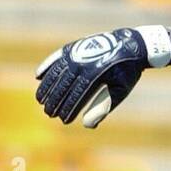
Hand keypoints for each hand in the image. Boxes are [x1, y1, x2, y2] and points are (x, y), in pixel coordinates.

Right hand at [35, 25, 170, 127]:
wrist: (132, 45)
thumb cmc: (126, 74)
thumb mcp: (119, 92)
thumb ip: (103, 107)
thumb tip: (87, 125)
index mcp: (97, 73)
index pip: (77, 94)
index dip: (69, 108)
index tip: (63, 120)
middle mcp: (85, 61)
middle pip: (64, 83)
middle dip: (55, 100)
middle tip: (48, 113)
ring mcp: (78, 52)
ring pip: (57, 71)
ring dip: (47, 86)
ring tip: (40, 100)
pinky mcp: (75, 46)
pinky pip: (57, 56)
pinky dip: (47, 65)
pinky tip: (38, 76)